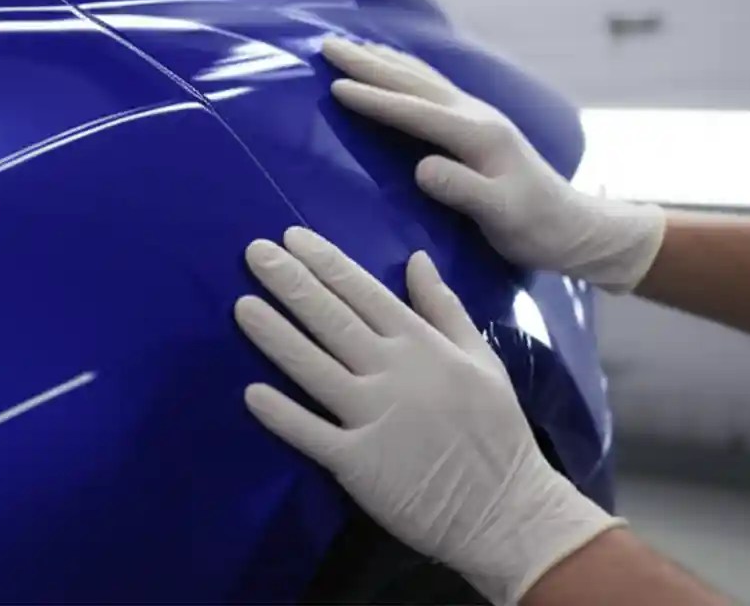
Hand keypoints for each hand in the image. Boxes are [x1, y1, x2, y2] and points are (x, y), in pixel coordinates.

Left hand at [236, 227, 622, 604]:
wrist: (508, 511)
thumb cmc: (495, 432)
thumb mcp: (482, 358)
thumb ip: (444, 308)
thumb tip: (415, 258)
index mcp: (423, 345)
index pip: (364, 293)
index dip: (325, 263)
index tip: (291, 238)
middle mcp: (394, 372)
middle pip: (331, 319)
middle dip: (290, 282)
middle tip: (253, 251)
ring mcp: (373, 417)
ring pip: (313, 367)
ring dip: (275, 335)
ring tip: (241, 305)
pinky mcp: (358, 462)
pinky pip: (311, 433)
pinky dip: (281, 414)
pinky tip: (251, 392)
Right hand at [321, 37, 664, 291]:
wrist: (573, 225)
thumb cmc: (535, 227)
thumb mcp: (502, 215)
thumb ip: (463, 190)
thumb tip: (421, 168)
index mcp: (477, 136)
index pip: (415, 112)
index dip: (374, 98)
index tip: (334, 85)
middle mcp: (475, 115)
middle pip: (413, 82)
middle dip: (367, 63)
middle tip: (325, 44)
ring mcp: (477, 115)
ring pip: (421, 78)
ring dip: (382, 60)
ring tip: (350, 46)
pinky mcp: (476, 124)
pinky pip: (431, 86)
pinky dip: (405, 70)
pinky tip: (394, 64)